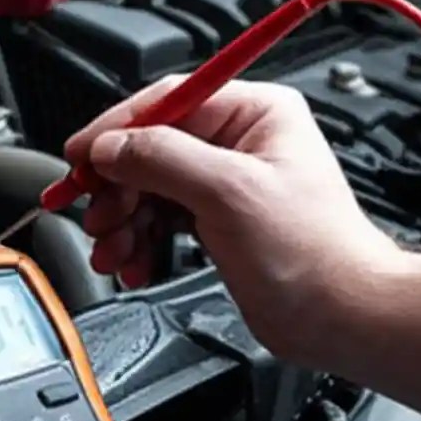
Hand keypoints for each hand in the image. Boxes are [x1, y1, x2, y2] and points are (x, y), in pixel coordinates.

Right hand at [64, 76, 402, 356]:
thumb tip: (109, 146)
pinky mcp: (216, 222)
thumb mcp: (228, 192)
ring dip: (122, 222)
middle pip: (148, 150)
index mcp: (254, 113)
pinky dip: (139, 243)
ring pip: (147, 189)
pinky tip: (133, 263)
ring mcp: (225, 184)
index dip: (115, 130)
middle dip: (115, 189)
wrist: (341, 318)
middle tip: (96, 217)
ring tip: (112, 250)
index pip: (165, 102)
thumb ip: (161, 158)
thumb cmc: (313, 254)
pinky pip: (159, 221)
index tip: (79, 156)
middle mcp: (238, 142)